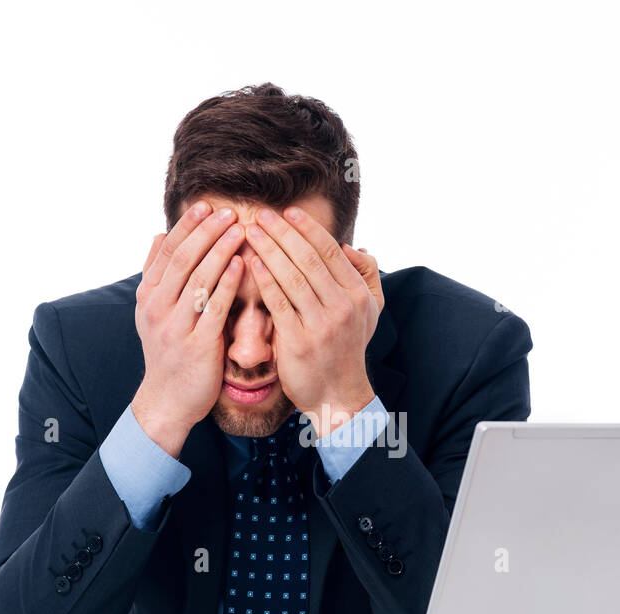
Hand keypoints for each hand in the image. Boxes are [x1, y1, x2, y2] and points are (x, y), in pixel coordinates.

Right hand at [131, 201, 245, 456]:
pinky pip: (214, 307)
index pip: (168, 251)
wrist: (167, 400)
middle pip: (183, 259)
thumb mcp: (152, 311)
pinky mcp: (197, 344)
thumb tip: (157, 234)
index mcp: (147, 295)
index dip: (187, 226)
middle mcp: (157, 307)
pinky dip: (228, 283)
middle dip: (206, 232)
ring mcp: (175, 326)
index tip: (206, 205)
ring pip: (198, 278)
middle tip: (228, 211)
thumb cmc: (168, 352)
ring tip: (240, 229)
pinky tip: (242, 264)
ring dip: (220, 250)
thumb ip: (156, 273)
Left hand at [245, 206, 383, 434]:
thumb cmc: (348, 348)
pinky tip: (249, 263)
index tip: (287, 212)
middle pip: (309, 259)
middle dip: (283, 232)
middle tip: (261, 214)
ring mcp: (320, 325)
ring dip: (269, 250)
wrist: (338, 395)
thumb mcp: (369, 311)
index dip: (307, 228)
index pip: (330, 251)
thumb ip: (364, 275)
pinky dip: (263, 280)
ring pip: (292, 277)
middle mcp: (342, 307)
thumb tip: (350, 246)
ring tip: (250, 231)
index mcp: (358, 295)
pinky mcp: (298, 341)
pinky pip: (278, 303)